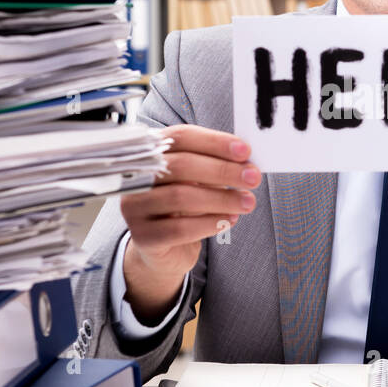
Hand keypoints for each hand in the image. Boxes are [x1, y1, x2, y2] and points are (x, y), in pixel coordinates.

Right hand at [119, 124, 259, 317]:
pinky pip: (178, 229)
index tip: (245, 151)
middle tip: (253, 177)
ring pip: (180, 197)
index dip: (214, 142)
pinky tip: (229, 220)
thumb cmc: (183, 207)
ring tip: (247, 202)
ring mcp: (134, 206)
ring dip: (221, 198)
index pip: (181, 137)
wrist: (163, 248)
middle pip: (181, 165)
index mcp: (151, 152)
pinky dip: (209, 223)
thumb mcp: (198, 180)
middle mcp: (136, 176)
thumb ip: (215, 166)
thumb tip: (246, 162)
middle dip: (222, 170)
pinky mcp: (142, 236)